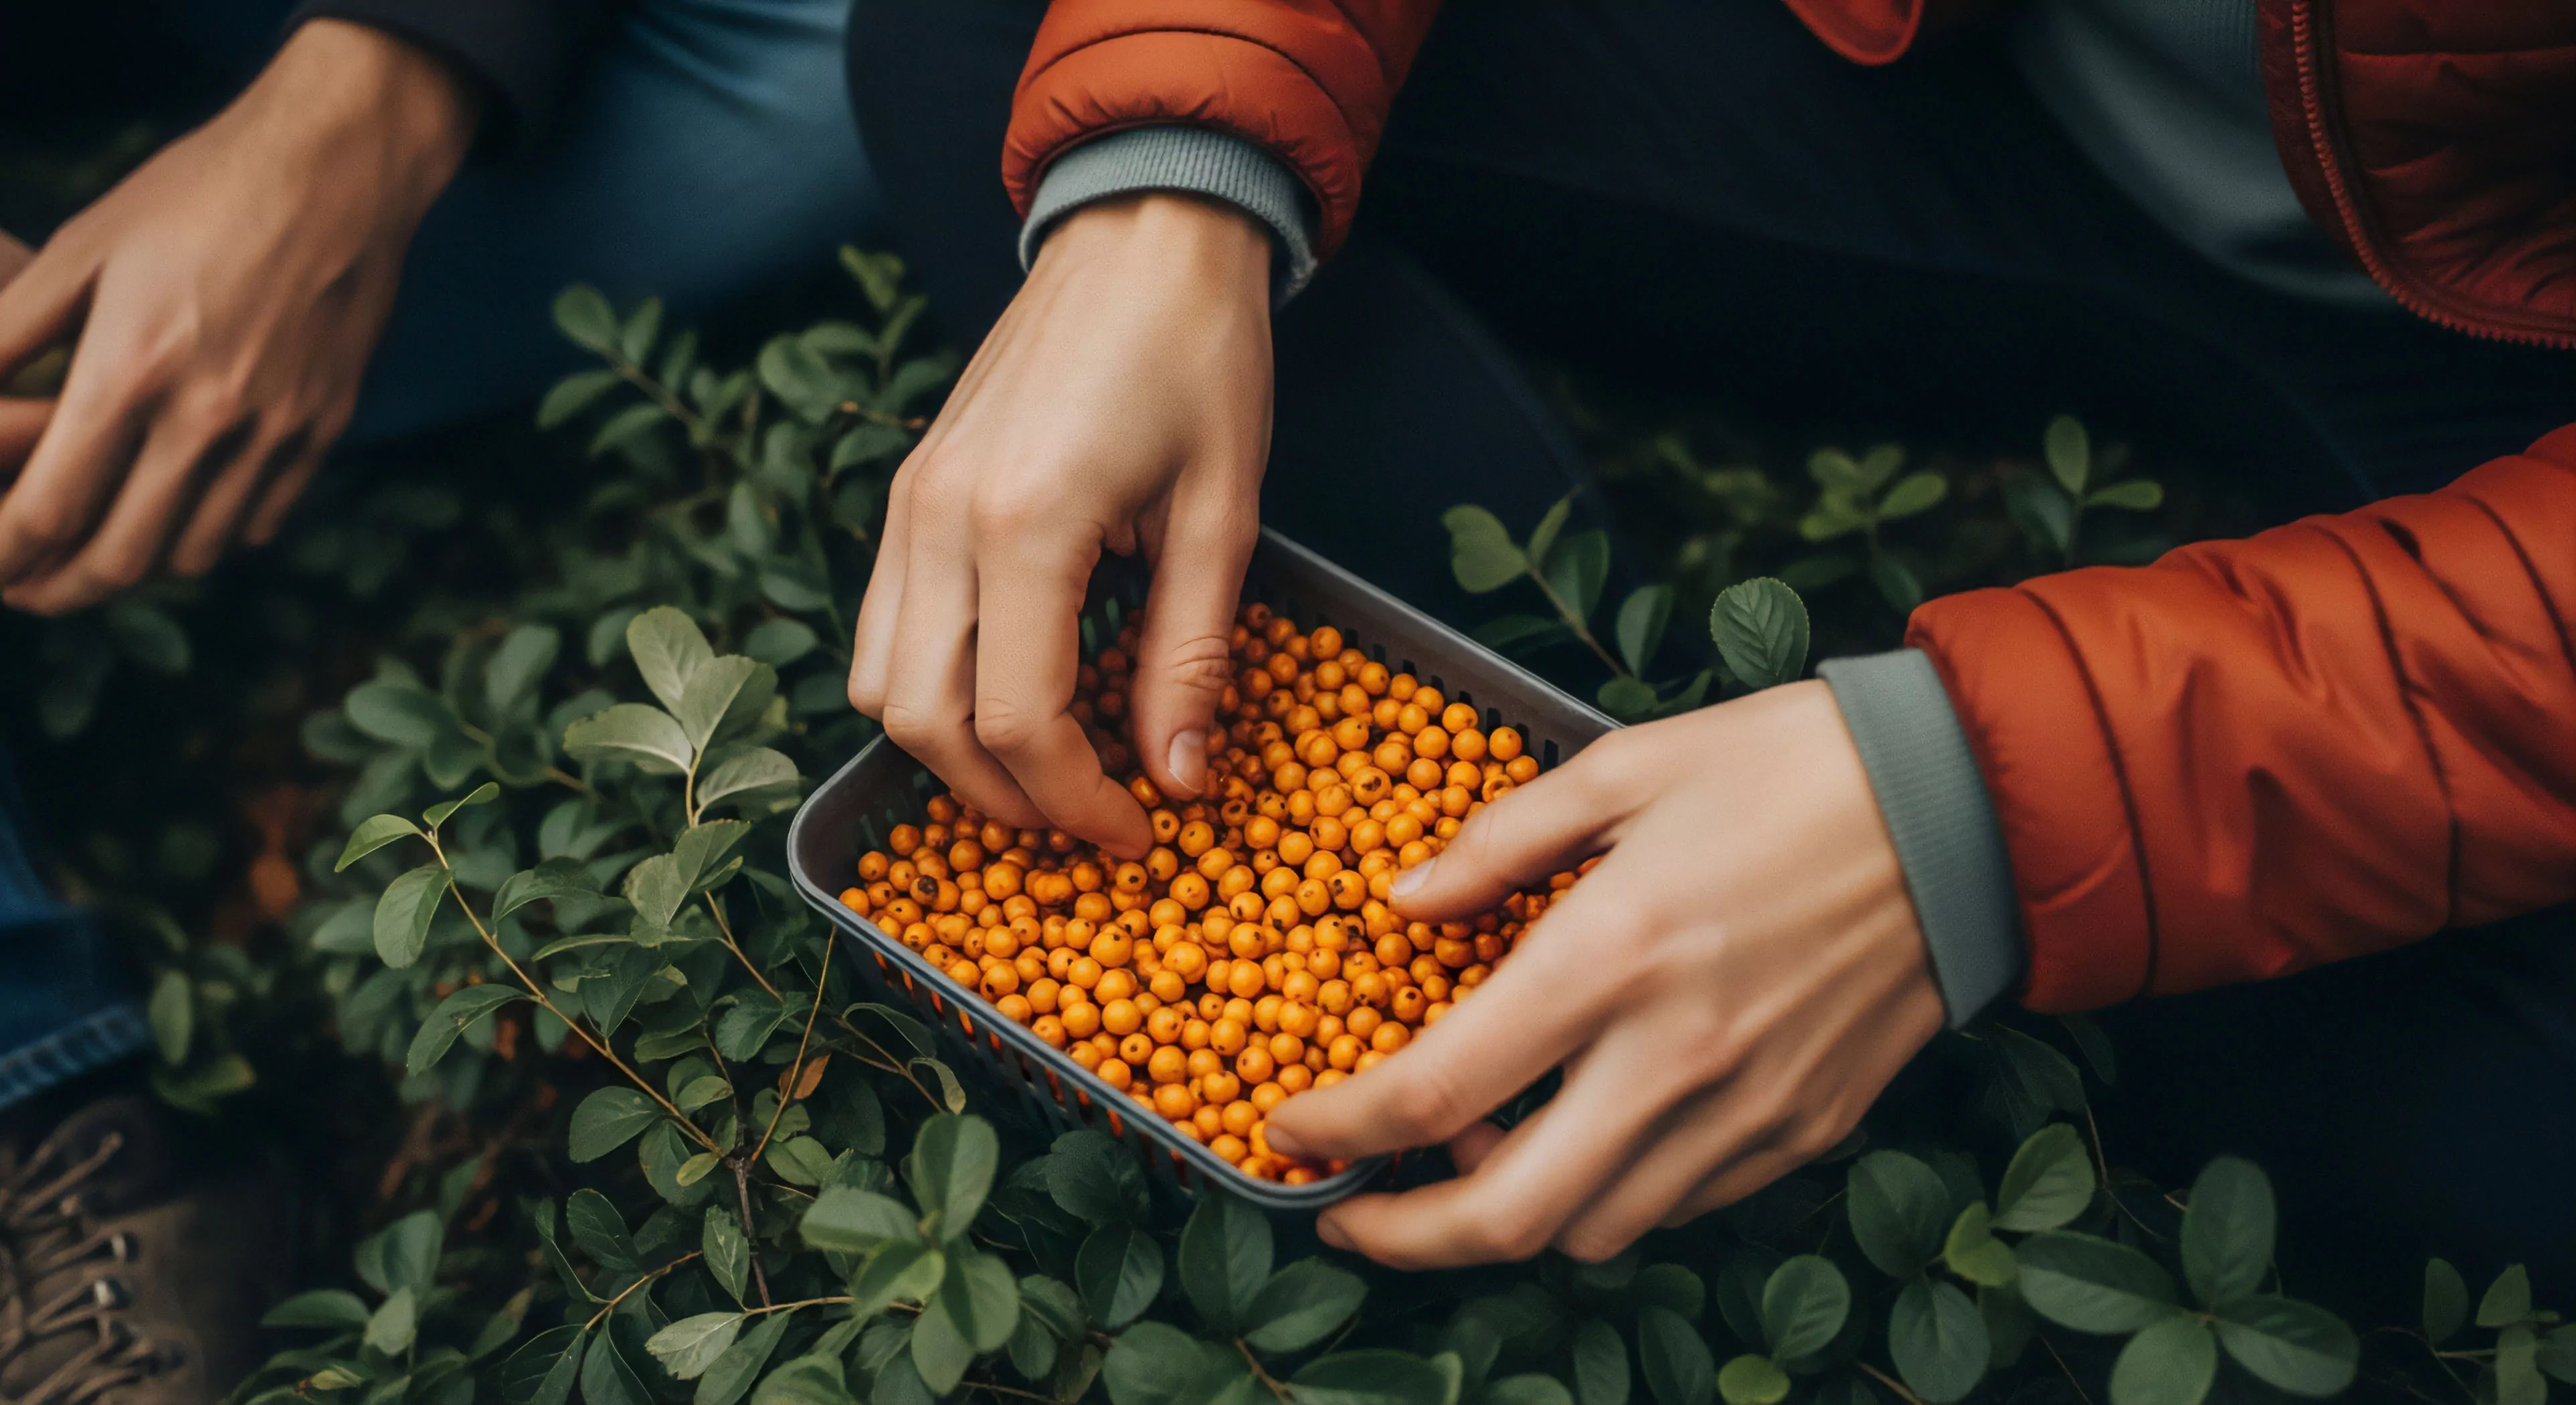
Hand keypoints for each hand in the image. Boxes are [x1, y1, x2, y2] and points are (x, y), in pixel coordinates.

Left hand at [0, 19, 477, 613]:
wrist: (339, 170)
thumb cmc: (198, 193)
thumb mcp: (84, 247)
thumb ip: (10, 329)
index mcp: (132, 368)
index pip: (49, 509)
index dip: (2, 556)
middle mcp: (208, 416)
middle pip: (120, 558)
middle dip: (57, 588)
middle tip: (25, 586)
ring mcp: (276, 430)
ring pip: (193, 553)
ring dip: (135, 565)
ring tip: (100, 549)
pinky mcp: (323, 428)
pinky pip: (261, 521)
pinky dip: (211, 535)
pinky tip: (182, 509)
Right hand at [847, 193, 1274, 855]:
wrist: (1143, 231)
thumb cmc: (1201, 355)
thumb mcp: (1223, 513)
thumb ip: (1190, 655)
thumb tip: (1180, 779)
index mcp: (1024, 523)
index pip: (1018, 722)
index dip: (1075, 804)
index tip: (1138, 836)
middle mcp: (939, 519)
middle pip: (923, 723)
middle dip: (1005, 801)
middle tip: (1088, 824)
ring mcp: (909, 503)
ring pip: (880, 684)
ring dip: (953, 753)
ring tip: (1046, 773)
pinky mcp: (908, 492)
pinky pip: (884, 626)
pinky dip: (932, 687)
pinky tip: (1011, 693)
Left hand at [1265, 681, 1946, 1266]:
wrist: (1970, 807)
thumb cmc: (1790, 767)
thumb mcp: (1623, 765)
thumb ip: (1497, 843)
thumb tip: (1403, 901)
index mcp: (1610, 955)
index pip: (1434, 1091)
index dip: (1339, 1128)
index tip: (1291, 1129)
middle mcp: (1674, 1056)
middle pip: (1507, 1215)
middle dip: (1401, 1237)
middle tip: (1348, 1213)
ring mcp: (1747, 1109)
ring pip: (1593, 1229)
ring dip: (1508, 1213)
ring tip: (1474, 1150)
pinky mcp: (1804, 1130)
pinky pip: (1678, 1204)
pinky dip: (1607, 1196)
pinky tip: (1582, 1136)